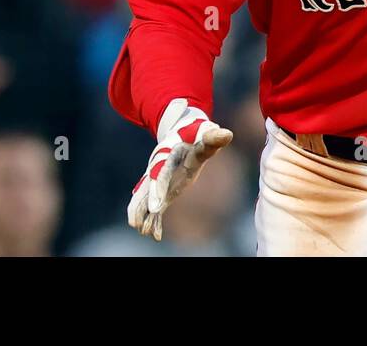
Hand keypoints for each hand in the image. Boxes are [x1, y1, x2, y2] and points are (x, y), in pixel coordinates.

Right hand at [127, 98, 232, 240]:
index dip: (158, 189)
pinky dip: (153, 219)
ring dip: (141, 214)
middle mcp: (158, 166)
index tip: (156, 206)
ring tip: (141, 230)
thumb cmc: (196, 134)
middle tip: (138, 224)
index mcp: (168, 154)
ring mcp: (157, 178)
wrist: (182, 131)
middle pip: (148, 187)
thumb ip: (213, 137)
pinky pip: (153, 204)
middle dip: (144, 205)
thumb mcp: (205, 133)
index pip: (161, 172)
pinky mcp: (161, 188)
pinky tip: (155, 235)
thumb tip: (227, 135)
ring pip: (144, 197)